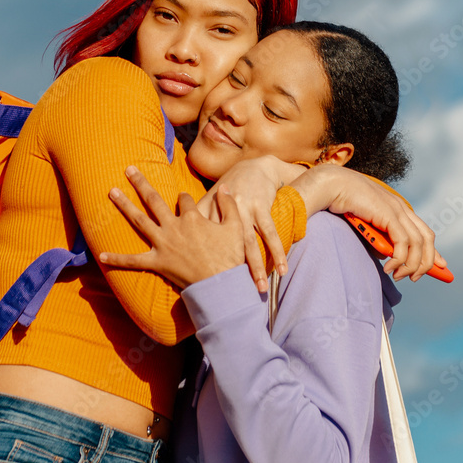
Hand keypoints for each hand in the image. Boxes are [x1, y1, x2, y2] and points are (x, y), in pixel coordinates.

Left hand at [99, 167, 244, 288]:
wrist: (220, 285)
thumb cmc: (229, 257)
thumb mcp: (236, 227)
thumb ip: (229, 205)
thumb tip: (225, 187)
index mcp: (191, 217)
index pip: (183, 199)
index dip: (184, 199)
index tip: (184, 201)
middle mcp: (173, 226)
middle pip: (154, 200)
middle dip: (141, 183)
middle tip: (129, 169)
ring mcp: (162, 244)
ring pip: (139, 220)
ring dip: (124, 205)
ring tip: (111, 191)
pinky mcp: (157, 262)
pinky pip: (133, 261)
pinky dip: (117, 259)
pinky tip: (101, 256)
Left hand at [197, 157, 308, 291]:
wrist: (256, 167)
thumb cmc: (230, 188)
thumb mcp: (211, 201)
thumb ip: (198, 221)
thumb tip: (180, 245)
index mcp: (207, 209)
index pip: (202, 239)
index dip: (203, 262)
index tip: (205, 285)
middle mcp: (222, 210)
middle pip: (225, 246)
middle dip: (230, 271)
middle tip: (232, 296)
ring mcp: (243, 207)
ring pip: (249, 243)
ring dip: (257, 267)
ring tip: (261, 288)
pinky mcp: (261, 206)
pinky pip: (270, 233)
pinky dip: (278, 252)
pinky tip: (283, 269)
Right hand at [292, 164, 445, 280]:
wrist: (331, 186)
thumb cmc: (343, 203)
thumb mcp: (365, 225)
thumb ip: (378, 239)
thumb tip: (387, 256)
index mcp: (397, 207)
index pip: (423, 231)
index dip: (433, 250)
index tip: (441, 266)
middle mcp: (401, 208)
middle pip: (427, 238)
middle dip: (428, 262)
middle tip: (415, 277)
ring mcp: (397, 210)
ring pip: (418, 244)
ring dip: (412, 265)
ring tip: (399, 276)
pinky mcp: (389, 214)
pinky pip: (403, 243)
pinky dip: (400, 259)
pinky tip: (390, 268)